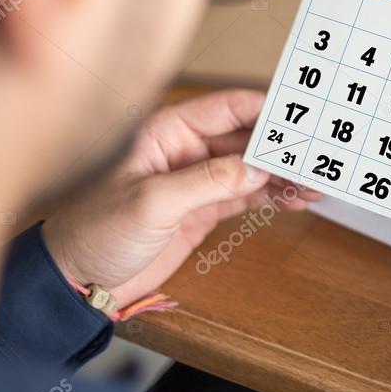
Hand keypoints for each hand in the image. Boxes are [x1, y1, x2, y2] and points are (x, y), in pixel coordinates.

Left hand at [42, 89, 319, 305]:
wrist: (75, 282)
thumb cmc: (93, 232)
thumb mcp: (151, 202)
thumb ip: (208, 181)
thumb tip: (256, 166)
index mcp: (165, 131)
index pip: (226, 108)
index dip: (265, 109)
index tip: (299, 116)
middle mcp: (184, 150)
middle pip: (245, 137)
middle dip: (281, 145)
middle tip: (315, 154)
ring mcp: (195, 180)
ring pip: (250, 167)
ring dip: (282, 173)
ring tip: (313, 181)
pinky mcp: (201, 209)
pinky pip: (245, 194)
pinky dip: (271, 195)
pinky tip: (294, 198)